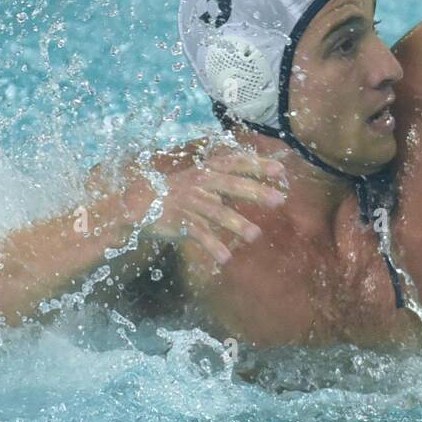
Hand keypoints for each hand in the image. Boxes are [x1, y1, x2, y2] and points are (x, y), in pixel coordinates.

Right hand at [131, 144, 287, 266]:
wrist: (140, 200)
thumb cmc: (180, 190)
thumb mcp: (203, 180)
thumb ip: (228, 183)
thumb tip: (260, 187)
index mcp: (208, 170)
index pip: (236, 163)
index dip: (258, 165)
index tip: (280, 169)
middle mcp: (200, 183)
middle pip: (231, 185)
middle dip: (256, 191)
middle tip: (279, 200)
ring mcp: (190, 202)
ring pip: (216, 212)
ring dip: (236, 224)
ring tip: (255, 235)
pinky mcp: (179, 221)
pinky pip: (198, 234)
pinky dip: (212, 246)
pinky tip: (226, 258)